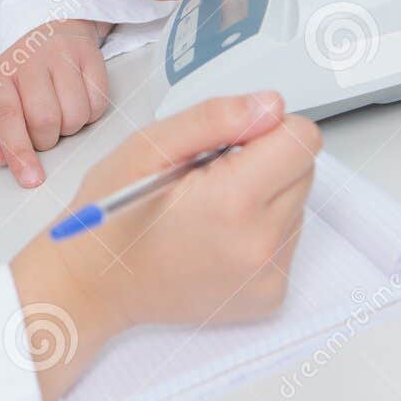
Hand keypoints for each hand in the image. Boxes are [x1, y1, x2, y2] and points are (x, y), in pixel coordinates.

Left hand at [0, 19, 109, 189]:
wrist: (52, 30)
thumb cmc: (26, 75)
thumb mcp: (4, 98)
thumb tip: (0, 157)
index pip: (6, 117)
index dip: (18, 151)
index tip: (31, 178)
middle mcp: (27, 61)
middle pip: (45, 121)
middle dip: (48, 139)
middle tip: (46, 130)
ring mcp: (59, 55)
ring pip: (75, 116)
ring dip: (71, 127)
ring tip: (62, 110)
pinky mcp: (89, 55)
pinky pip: (97, 105)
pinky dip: (90, 114)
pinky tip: (79, 98)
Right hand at [9, 91, 320, 400]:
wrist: (96, 285)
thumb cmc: (112, 217)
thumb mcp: (148, 146)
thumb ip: (216, 118)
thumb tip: (272, 105)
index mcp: (233, 202)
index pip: (301, 140)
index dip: (264, 129)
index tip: (227, 144)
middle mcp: (260, 245)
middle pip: (303, 171)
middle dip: (264, 162)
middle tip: (208, 178)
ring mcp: (268, 276)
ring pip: (296, 204)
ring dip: (261, 197)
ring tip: (207, 210)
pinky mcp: (270, 295)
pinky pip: (286, 240)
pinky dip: (259, 230)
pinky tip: (216, 236)